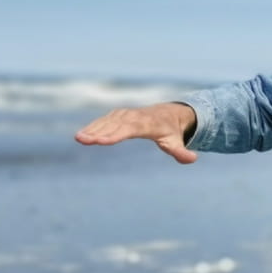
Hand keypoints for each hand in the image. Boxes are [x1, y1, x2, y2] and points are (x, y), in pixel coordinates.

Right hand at [75, 103, 198, 163]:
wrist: (169, 113)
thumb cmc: (172, 131)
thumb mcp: (177, 142)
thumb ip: (182, 152)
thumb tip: (192, 158)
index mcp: (147, 124)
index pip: (130, 129)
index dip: (116, 134)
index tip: (102, 141)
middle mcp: (134, 116)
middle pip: (114, 125)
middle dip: (98, 132)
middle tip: (83, 140)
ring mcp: (125, 114)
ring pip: (107, 122)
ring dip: (92, 129)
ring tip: (78, 139)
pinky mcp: (118, 115)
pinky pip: (104, 121)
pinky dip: (93, 126)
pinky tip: (82, 135)